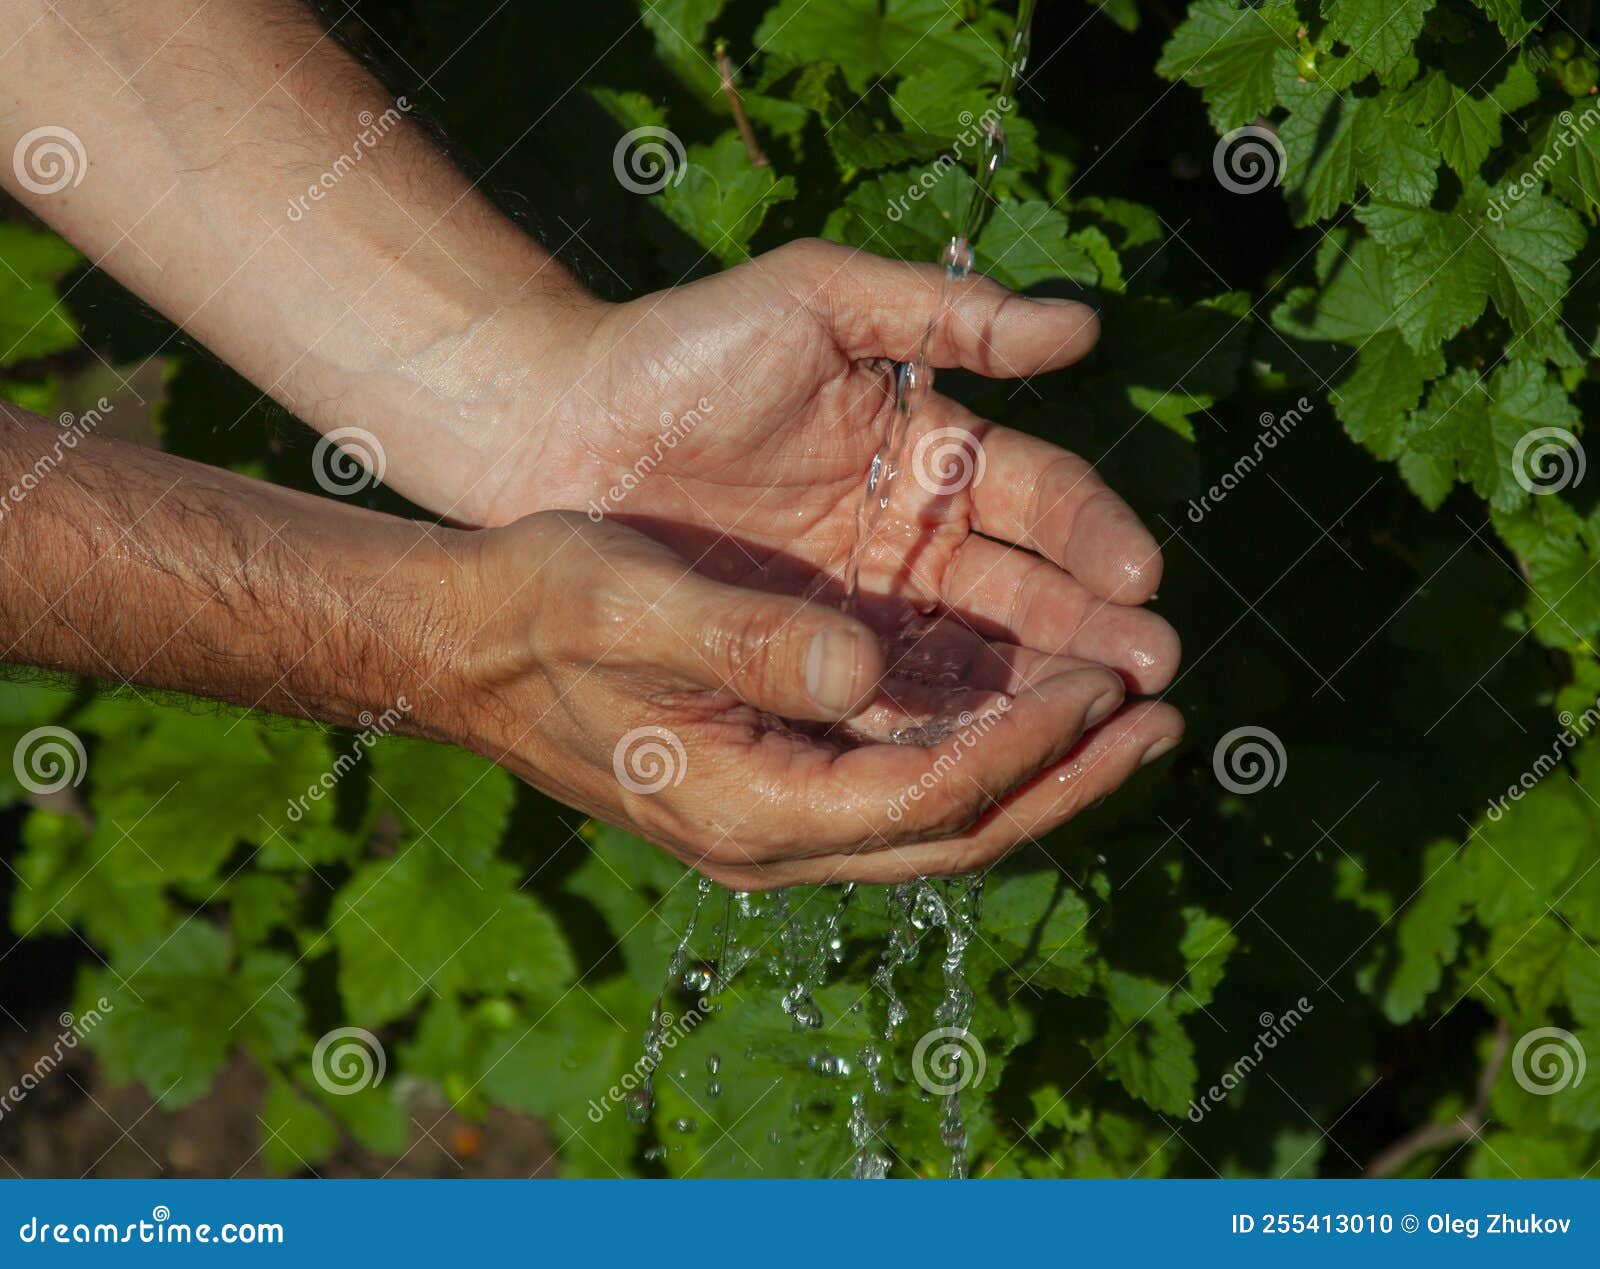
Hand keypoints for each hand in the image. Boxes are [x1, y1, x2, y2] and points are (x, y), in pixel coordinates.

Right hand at [453, 511, 1182, 888]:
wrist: (465, 641)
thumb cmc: (536, 611)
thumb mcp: (627, 605)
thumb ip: (746, 642)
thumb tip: (862, 672)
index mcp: (742, 804)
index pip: (920, 801)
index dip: (1021, 749)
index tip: (1099, 689)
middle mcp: (769, 833)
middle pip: (952, 832)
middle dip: (1063, 779)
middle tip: (1160, 720)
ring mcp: (772, 816)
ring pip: (935, 816)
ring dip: (1034, 768)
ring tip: (1124, 714)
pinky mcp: (773, 779)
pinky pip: (899, 783)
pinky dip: (974, 748)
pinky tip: (1021, 703)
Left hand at [473, 239, 1180, 700]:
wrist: (557, 425)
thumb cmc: (685, 350)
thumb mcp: (816, 302)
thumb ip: (943, 311)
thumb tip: (1086, 329)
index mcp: (933, 454)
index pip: (1042, 500)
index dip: (1093, 536)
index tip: (1139, 576)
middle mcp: (916, 541)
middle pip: (1027, 596)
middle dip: (1094, 635)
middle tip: (1154, 675)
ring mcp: (868, 608)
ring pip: (975, 661)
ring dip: (1042, 696)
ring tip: (1105, 729)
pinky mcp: (813, 663)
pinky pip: (893, 705)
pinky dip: (948, 729)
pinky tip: (1002, 757)